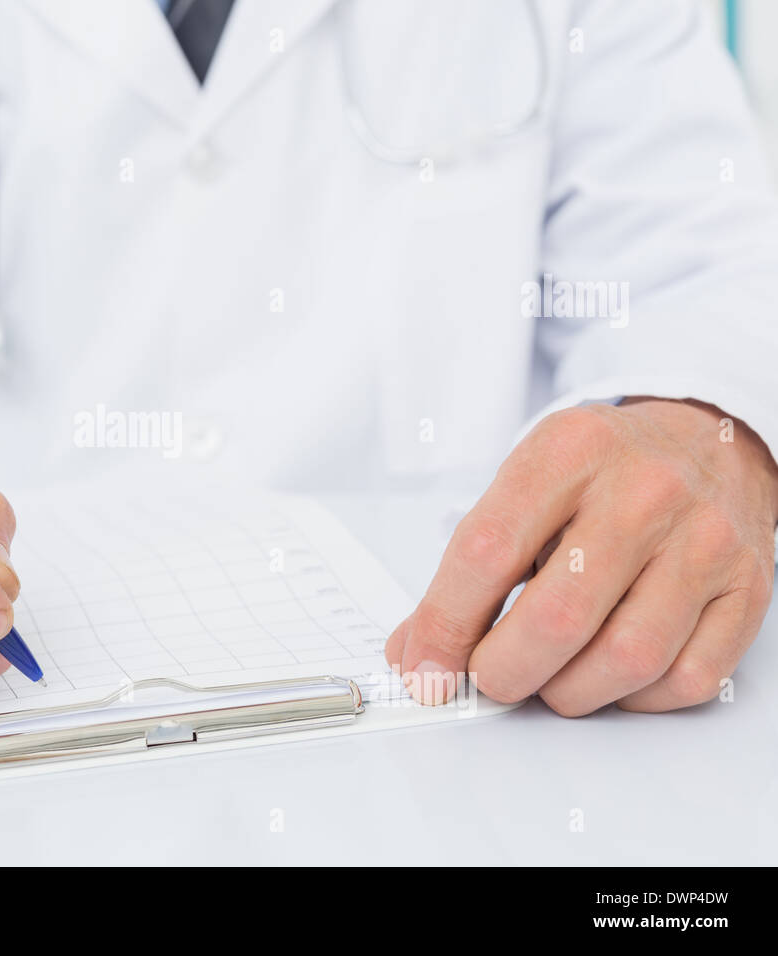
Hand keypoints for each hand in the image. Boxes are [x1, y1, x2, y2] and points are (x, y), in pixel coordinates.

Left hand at [386, 399, 777, 714]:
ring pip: (625, 659)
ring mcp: (704, 542)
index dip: (444, 625)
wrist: (705, 441)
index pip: (487, 552)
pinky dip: (633, 698)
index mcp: (570, 452)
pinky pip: (685, 679)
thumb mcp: (524, 485)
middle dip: (504, 670)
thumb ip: (468, 566)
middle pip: (557, 617)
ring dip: (567, 691)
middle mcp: (645, 492)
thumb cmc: (601, 472)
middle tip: (489, 677)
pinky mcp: (747, 589)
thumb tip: (417, 653)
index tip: (424, 669)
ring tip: (548, 675)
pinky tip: (608, 673)